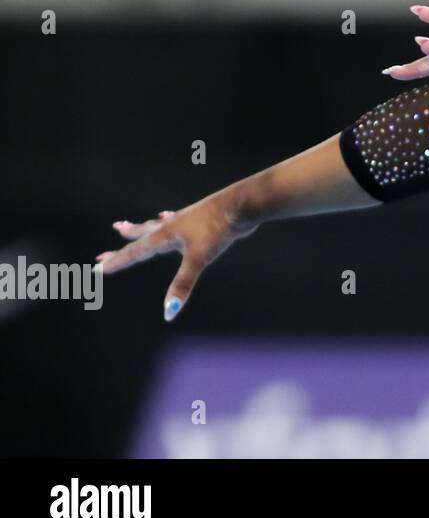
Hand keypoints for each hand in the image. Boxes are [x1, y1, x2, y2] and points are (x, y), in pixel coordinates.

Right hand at [96, 194, 258, 321]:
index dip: (116, 262)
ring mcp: (185, 221)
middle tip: (98, 256)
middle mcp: (171, 226)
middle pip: (139, 239)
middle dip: (120, 250)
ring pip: (155, 227)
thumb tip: (169, 313)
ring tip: (124, 227)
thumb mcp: (199, 258)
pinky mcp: (199, 219)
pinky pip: (176, 221)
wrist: (242, 204)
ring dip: (139, 230)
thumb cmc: (219, 228)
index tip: (96, 268)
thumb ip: (183, 285)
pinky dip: (167, 220)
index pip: (135, 252)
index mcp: (166, 235)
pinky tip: (167, 215)